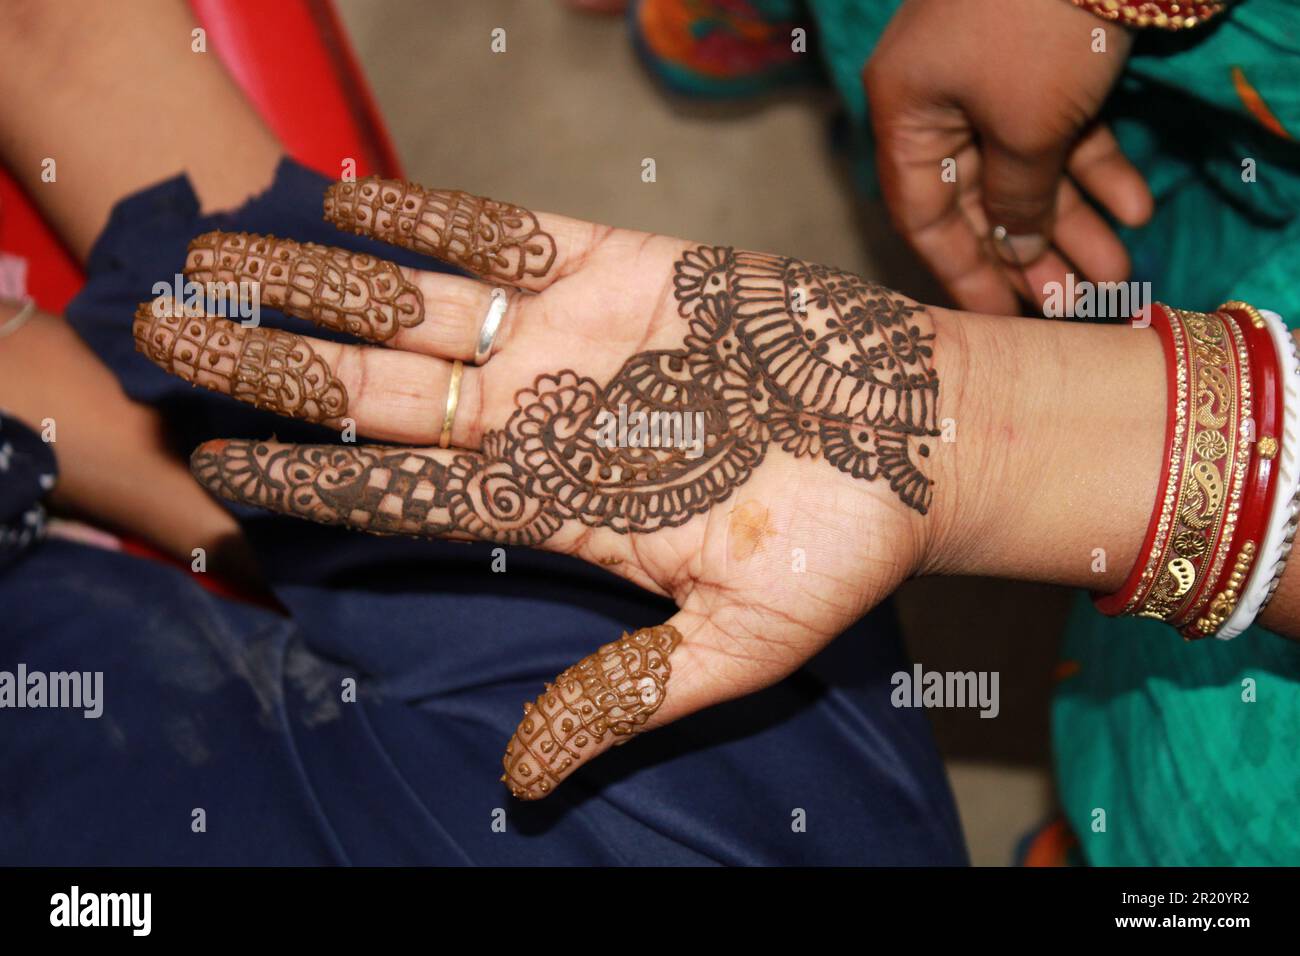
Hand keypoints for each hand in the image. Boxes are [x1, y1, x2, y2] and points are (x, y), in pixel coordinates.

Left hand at [134, 178, 943, 798]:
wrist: (919, 429)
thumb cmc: (842, 541)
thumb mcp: (738, 645)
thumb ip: (626, 697)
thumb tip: (522, 777)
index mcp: (559, 505)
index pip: (406, 494)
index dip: (311, 481)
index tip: (219, 468)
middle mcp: (544, 415)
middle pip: (381, 389)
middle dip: (272, 364)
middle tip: (165, 336)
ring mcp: (574, 336)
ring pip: (421, 305)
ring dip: (320, 278)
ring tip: (221, 251)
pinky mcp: (619, 264)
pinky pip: (506, 234)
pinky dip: (433, 217)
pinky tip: (351, 199)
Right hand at [864, 0, 1152, 314]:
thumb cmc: (1034, 26)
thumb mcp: (1025, 129)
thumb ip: (1017, 202)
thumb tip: (1019, 252)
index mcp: (908, 113)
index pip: (923, 213)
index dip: (962, 271)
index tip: (999, 319)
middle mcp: (942, 99)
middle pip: (983, 197)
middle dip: (1034, 253)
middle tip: (1072, 307)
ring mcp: (993, 78)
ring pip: (1030, 169)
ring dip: (1076, 222)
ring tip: (1118, 273)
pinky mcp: (1043, 62)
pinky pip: (1065, 130)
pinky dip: (1099, 168)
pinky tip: (1137, 208)